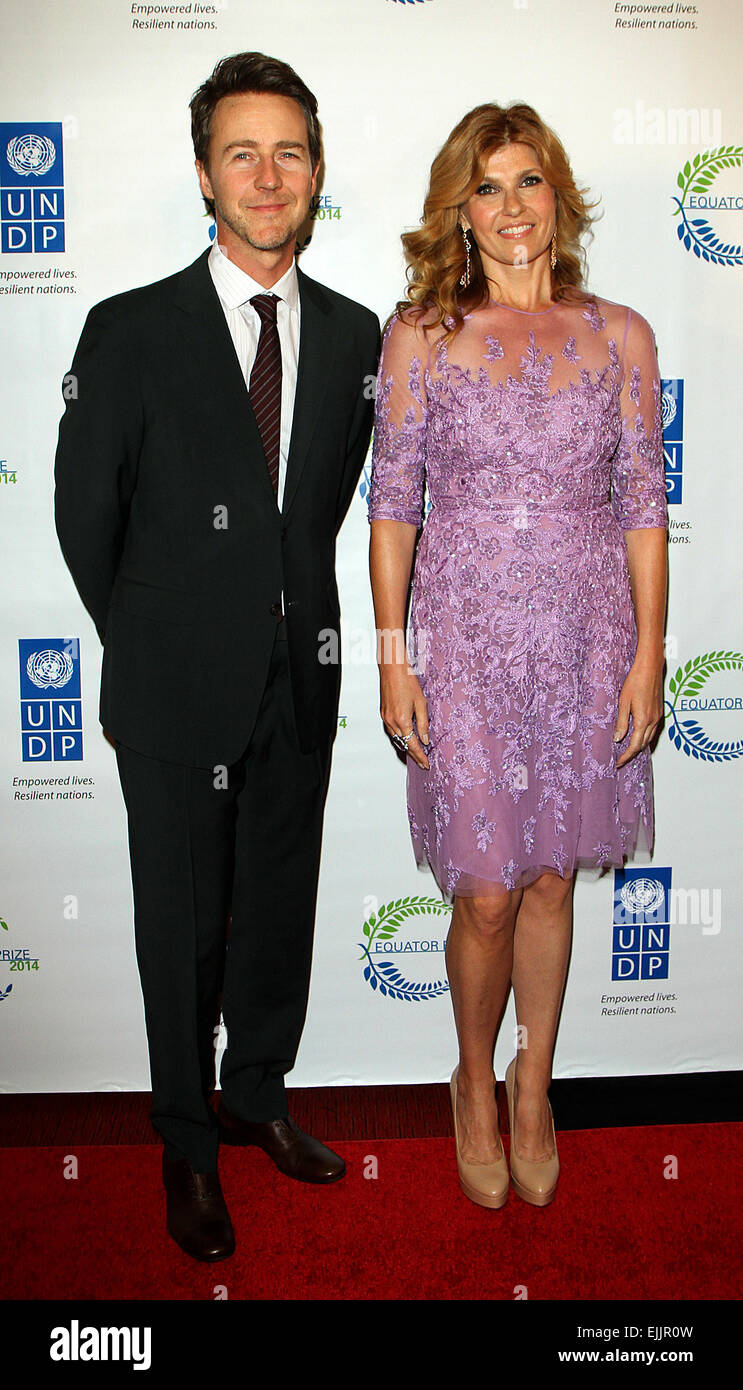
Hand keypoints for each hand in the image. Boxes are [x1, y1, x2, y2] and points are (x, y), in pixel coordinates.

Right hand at [379, 665, 429, 770]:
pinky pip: (391, 731)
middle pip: (403, 745)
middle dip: (413, 755)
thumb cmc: (407, 681)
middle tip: (422, 763)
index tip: (425, 763)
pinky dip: (399, 738)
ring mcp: (386, 718)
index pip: (412, 745)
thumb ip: (423, 723)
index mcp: (402, 720)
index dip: (420, 756)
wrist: (392, 670)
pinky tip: (405, 738)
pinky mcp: (384, 714)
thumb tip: (425, 739)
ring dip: (405, 747)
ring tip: (415, 754)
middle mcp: (391, 722)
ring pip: (396, 739)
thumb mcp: (421, 703)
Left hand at [614, 651, 664, 768]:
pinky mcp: (659, 712)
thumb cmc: (635, 681)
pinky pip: (653, 731)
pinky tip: (638, 737)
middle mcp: (653, 721)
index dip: (626, 756)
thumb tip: (617, 738)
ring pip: (649, 739)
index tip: (618, 762)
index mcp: (643, 720)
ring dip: (639, 747)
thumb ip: (622, 722)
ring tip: (627, 751)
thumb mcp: (623, 702)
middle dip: (631, 754)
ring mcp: (658, 717)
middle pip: (642, 745)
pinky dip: (645, 738)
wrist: (650, 668)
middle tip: (620, 759)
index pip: (634, 745)